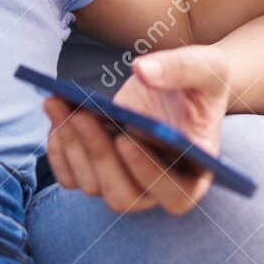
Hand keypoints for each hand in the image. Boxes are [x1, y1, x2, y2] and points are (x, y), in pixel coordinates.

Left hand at [45, 45, 229, 215]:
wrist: (178, 87)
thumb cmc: (200, 84)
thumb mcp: (206, 68)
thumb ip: (181, 69)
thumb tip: (143, 71)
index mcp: (195, 174)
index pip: (175, 195)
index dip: (149, 174)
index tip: (126, 140)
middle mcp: (157, 190)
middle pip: (123, 195)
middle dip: (98, 155)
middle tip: (81, 116)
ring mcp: (124, 185)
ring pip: (90, 185)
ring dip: (71, 144)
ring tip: (58, 102)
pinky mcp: (96, 174)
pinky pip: (69, 177)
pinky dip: (58, 147)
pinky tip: (56, 111)